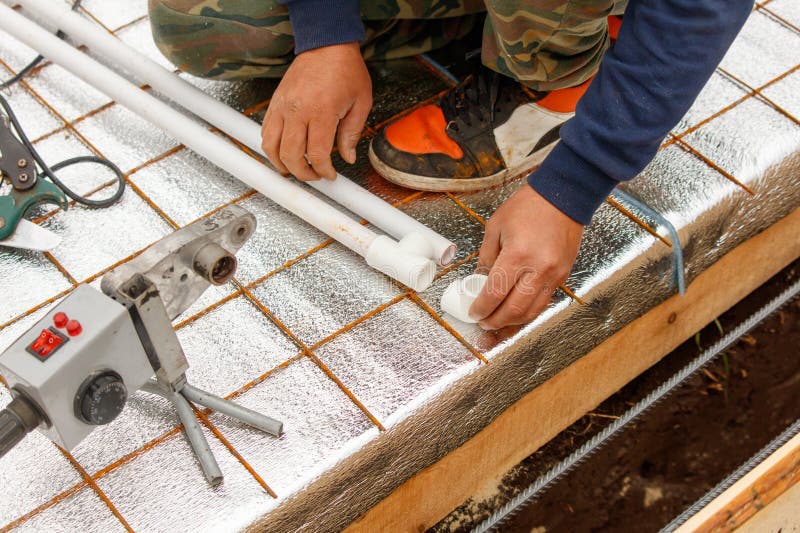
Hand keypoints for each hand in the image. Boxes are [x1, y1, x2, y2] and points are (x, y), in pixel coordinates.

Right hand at [261, 42, 371, 180]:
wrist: (327, 44)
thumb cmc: (346, 70)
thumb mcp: (361, 103)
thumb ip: (352, 134)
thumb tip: (347, 157)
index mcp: (322, 111)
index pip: (317, 154)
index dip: (323, 171)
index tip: (330, 175)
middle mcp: (298, 110)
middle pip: (290, 155)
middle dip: (302, 173)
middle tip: (314, 175)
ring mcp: (282, 106)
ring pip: (271, 146)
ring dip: (282, 164)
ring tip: (295, 169)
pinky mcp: (274, 103)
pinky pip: (266, 131)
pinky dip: (272, 147)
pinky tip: (284, 152)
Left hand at [469, 186, 583, 329]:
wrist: (564, 197)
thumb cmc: (528, 207)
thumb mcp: (495, 227)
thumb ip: (486, 257)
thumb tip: (479, 280)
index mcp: (517, 255)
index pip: (495, 293)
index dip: (481, 308)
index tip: (473, 312)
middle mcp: (538, 269)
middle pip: (514, 309)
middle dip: (495, 320)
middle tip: (483, 321)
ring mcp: (553, 275)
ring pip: (532, 311)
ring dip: (512, 321)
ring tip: (498, 320)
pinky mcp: (563, 275)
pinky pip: (544, 302)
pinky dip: (528, 310)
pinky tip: (516, 309)